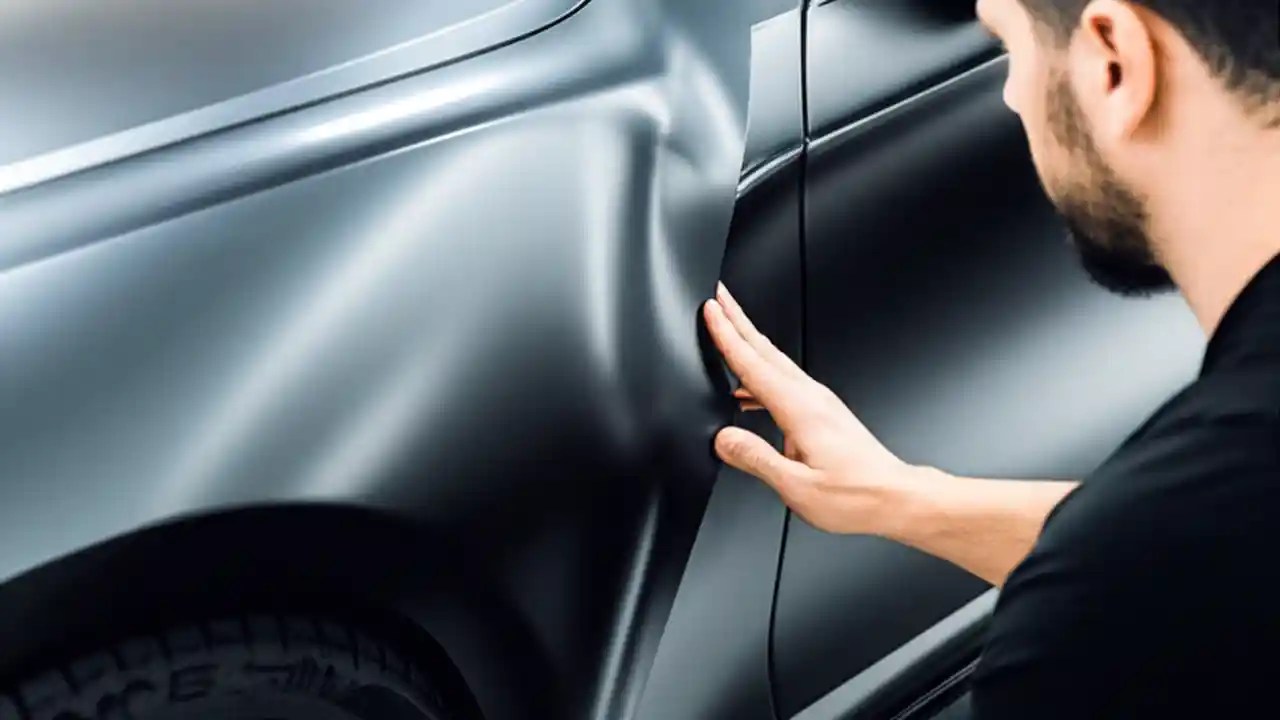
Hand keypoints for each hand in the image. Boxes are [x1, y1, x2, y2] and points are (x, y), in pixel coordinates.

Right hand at [703, 283, 921, 535]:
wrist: (895, 497)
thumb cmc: (856, 495)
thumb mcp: (797, 486)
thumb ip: (756, 459)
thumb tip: (724, 439)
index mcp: (801, 410)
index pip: (754, 364)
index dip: (728, 335)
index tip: (711, 310)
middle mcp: (812, 398)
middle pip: (766, 350)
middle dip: (739, 320)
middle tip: (719, 296)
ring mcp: (820, 402)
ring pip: (775, 363)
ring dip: (749, 343)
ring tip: (728, 332)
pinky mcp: (823, 412)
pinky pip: (784, 383)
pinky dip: (761, 375)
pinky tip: (747, 390)